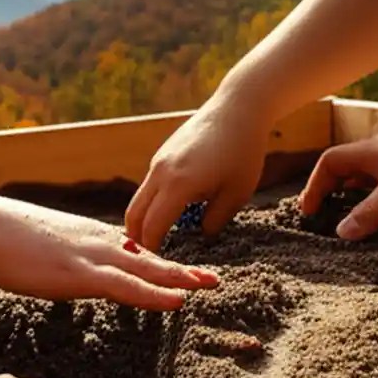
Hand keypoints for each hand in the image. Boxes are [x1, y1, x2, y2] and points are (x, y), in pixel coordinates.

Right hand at [0, 194, 220, 310]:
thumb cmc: (1, 239)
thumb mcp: (40, 247)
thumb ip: (58, 257)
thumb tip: (60, 266)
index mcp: (88, 237)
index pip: (132, 252)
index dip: (158, 263)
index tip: (181, 271)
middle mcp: (97, 242)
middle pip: (148, 258)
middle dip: (180, 270)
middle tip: (211, 278)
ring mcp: (92, 256)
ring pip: (146, 270)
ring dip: (179, 279)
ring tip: (208, 285)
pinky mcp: (82, 273)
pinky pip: (128, 286)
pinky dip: (155, 294)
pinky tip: (178, 301)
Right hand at [126, 98, 270, 250]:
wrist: (238, 108)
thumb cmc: (243, 152)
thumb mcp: (236, 195)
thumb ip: (214, 221)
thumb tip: (199, 237)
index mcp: (178, 185)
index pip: (153, 227)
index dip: (152, 251)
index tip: (156, 268)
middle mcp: (160, 173)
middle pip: (134, 215)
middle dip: (137, 239)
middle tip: (146, 260)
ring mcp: (158, 161)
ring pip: (138, 200)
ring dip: (143, 222)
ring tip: (154, 241)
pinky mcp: (162, 155)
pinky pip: (148, 186)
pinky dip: (151, 205)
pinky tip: (166, 215)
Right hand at [300, 79, 377, 239]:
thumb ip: (372, 210)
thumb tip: (342, 233)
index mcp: (368, 153)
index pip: (329, 165)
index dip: (314, 187)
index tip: (309, 212)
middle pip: (347, 170)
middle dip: (334, 192)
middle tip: (329, 219)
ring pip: (373, 177)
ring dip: (362, 196)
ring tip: (358, 220)